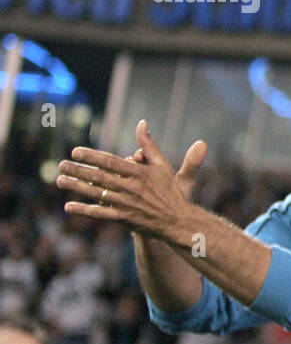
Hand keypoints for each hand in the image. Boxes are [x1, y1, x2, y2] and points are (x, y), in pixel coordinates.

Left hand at [57, 120, 194, 238]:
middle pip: (100, 177)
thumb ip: (149, 144)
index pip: (112, 162)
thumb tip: (142, 123)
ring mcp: (127, 204)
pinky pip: (100, 214)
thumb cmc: (169, 190)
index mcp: (141, 173)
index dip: (92, 157)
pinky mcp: (124, 219)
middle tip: (61, 164)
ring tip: (60, 180)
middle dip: (79, 170)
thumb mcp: (162, 165)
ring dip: (77, 187)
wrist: (177, 220)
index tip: (75, 151)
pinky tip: (68, 206)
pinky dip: (84, 210)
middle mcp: (132, 188)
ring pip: (97, 194)